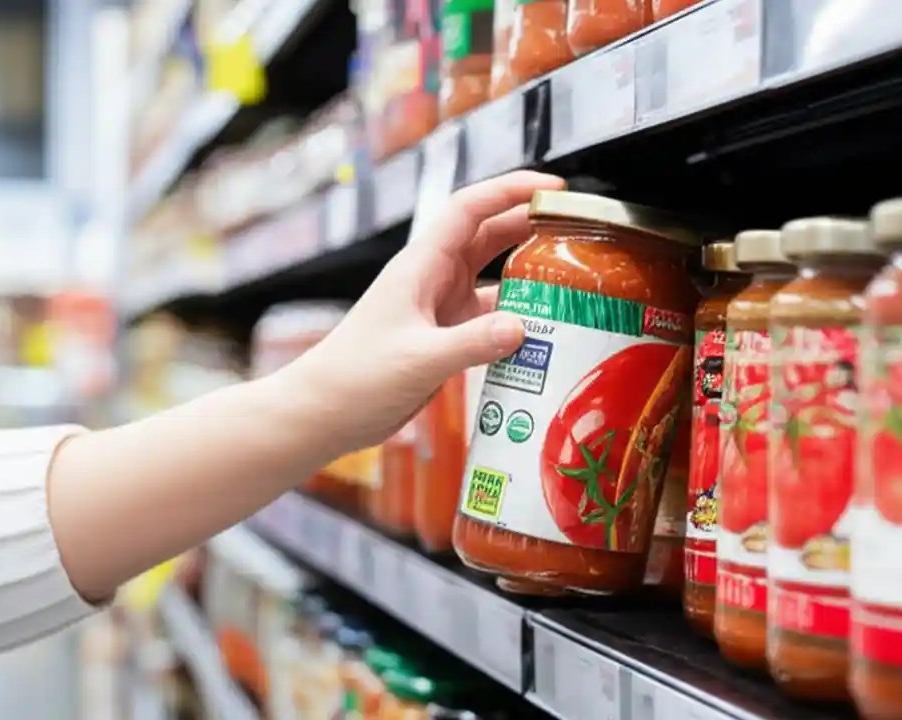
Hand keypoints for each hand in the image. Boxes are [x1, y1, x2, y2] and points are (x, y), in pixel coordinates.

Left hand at [282, 170, 565, 451]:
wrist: (324, 412)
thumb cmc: (356, 377)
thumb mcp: (418, 359)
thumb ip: (472, 344)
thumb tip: (524, 327)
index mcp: (421, 266)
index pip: (470, 209)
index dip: (510, 189)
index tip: (551, 189)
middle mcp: (433, 278)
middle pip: (489, 235)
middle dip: (530, 225)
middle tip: (576, 227)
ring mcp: (440, 307)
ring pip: (493, 276)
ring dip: (528, 273)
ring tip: (572, 275)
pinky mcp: (445, 337)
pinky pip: (491, 317)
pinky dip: (518, 319)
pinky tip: (544, 330)